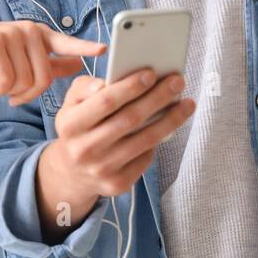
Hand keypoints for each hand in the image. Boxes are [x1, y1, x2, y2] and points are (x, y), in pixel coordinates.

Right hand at [0, 21, 104, 106]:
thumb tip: (78, 65)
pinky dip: (0, 89)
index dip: (84, 47)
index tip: (103, 49)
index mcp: (40, 34)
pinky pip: (7, 79)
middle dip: (29, 95)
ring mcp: (12, 33)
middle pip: (44, 77)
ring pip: (25, 81)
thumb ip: (49, 62)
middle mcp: (29, 30)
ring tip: (2, 88)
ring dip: (13, 94)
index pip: (66, 42)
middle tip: (15, 98)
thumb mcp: (21, 58)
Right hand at [36, 71, 194, 239]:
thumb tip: (105, 82)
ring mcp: (101, 169)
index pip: (105, 101)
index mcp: (70, 125)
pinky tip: (170, 126)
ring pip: (145, 140)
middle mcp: (84, 149)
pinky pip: (146, 157)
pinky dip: (159, 140)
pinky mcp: (117, 184)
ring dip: (171, 120)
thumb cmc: (78, 128)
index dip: (130, 86)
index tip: (152, 73)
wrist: (72, 173)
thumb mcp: (70, 104)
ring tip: (187, 103)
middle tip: (178, 82)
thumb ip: (84, 87)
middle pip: (130, 119)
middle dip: (158, 98)